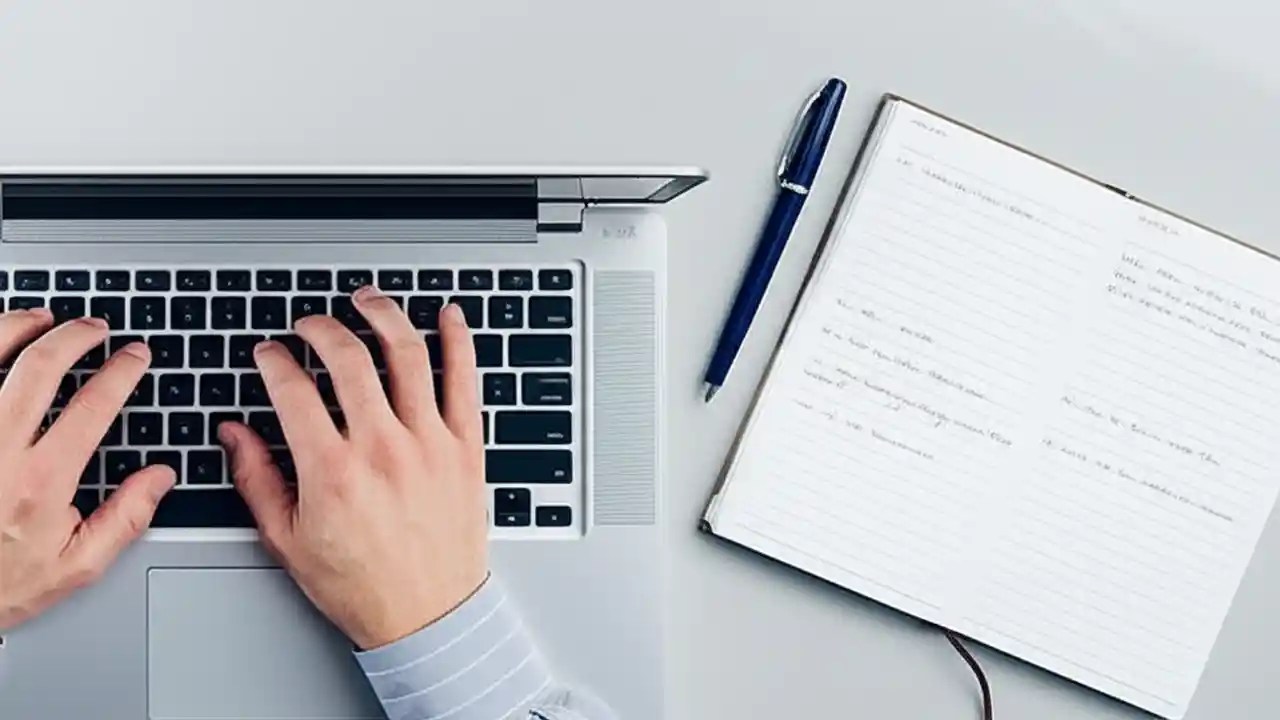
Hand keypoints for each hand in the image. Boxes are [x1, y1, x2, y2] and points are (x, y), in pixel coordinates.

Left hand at [0, 310, 174, 630]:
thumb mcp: (75, 567)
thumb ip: (125, 519)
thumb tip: (160, 478)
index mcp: (41, 482)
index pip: (92, 405)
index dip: (121, 371)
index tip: (135, 357)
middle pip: (39, 368)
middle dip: (76, 337)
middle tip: (95, 328)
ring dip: (19, 327)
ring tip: (43, 319)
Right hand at [221, 288, 487, 649]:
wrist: (428, 616)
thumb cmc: (361, 585)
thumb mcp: (288, 540)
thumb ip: (257, 479)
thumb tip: (235, 433)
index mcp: (332, 471)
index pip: (293, 390)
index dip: (275, 360)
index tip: (270, 353)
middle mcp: (382, 449)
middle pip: (348, 359)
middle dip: (320, 328)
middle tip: (309, 324)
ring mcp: (429, 444)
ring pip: (408, 355)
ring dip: (384, 315)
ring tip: (366, 300)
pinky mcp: (466, 448)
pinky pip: (465, 381)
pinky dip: (459, 342)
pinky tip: (450, 316)